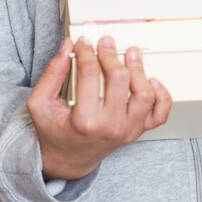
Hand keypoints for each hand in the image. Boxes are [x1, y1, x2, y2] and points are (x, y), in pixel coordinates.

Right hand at [30, 35, 172, 180]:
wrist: (69, 159)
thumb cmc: (54, 131)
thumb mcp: (40, 103)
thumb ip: (52, 73)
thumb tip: (68, 46)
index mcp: (84, 121)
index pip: (89, 73)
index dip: (86, 51)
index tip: (83, 42)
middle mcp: (110, 126)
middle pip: (120, 79)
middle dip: (111, 55)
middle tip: (106, 43)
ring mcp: (127, 130)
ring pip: (145, 94)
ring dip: (139, 70)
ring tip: (131, 54)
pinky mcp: (137, 131)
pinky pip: (160, 113)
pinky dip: (161, 95)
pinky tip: (151, 81)